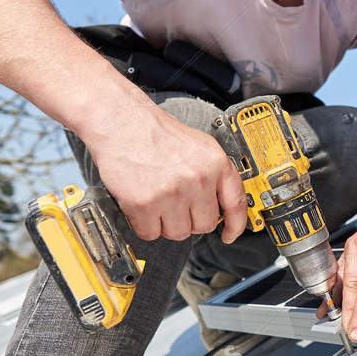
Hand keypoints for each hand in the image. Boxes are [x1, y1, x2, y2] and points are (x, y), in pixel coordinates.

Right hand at [84, 104, 247, 242]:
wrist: (121, 121)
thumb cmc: (154, 132)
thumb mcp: (198, 146)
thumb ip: (212, 174)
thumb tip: (219, 203)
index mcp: (215, 163)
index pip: (235, 204)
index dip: (235, 225)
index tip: (229, 234)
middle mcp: (197, 179)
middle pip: (204, 225)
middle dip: (189, 220)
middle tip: (175, 204)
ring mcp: (172, 193)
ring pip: (178, 233)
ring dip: (166, 224)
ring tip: (157, 200)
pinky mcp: (145, 204)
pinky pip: (150, 233)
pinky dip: (144, 225)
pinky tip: (142, 205)